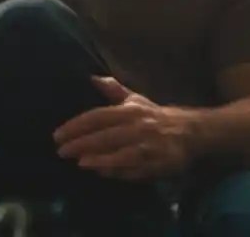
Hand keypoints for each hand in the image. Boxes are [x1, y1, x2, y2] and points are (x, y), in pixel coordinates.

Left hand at [53, 76, 193, 181]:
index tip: (58, 135)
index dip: (76, 125)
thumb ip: (113, 90)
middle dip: (82, 144)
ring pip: (122, 154)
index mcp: (130, 111)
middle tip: (61, 151)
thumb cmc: (155, 116)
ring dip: (101, 160)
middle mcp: (138, 127)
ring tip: (80, 163)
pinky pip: (137, 170)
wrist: (192, 131)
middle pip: (106, 136)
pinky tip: (103, 173)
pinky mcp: (159, 164)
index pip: (98, 116)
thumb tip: (91, 77)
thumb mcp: (135, 100)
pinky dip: (120, 172)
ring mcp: (149, 147)